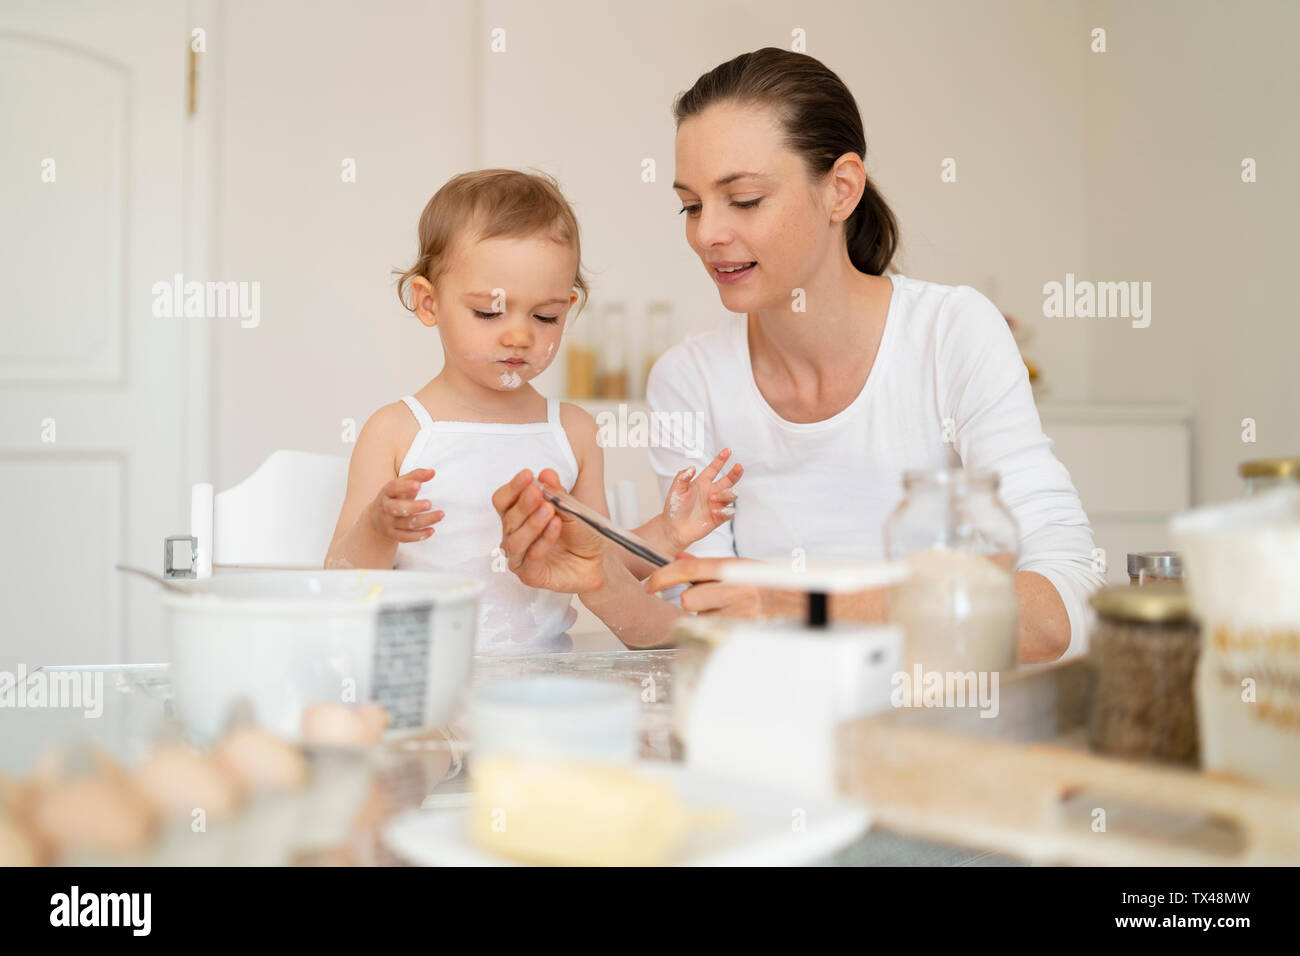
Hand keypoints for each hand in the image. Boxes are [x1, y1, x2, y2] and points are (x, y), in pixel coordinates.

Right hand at [368, 468, 443, 541]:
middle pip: (397, 508)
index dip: (405, 486)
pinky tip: (432, 530)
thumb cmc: (395, 497)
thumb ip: (416, 476)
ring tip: (441, 514)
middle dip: (413, 507)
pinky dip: (419, 535)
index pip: (394, 488)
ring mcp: (388, 523)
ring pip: (406, 523)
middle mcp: (385, 508)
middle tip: (430, 503)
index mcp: (387, 492)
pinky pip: (405, 537)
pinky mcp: (392, 535)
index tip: (419, 485)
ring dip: (425, 520)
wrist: (375, 518)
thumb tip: (432, 471)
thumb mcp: (401, 485)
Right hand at [492, 468, 607, 594]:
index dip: (513, 487)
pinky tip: (555, 527)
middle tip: (538, 493)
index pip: (503, 500)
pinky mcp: (530, 574)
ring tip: (549, 511)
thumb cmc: (581, 534)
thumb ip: (559, 493)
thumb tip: (547, 474)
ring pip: (514, 539)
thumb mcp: (573, 508)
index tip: (528, 475)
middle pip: (508, 518)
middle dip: (523, 504)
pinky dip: (543, 541)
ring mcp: (520, 556)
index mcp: (519, 515)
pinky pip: (530, 558)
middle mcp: (515, 534)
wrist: (598, 560)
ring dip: (532, 523)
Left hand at [643, 553, 803, 617]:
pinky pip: (715, 632)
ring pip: (702, 618)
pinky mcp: (743, 633)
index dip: (663, 577)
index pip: (689, 569)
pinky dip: (718, 628)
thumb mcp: (742, 568)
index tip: (651, 584)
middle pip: (689, 600)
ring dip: (708, 616)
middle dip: (692, 602)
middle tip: (707, 601)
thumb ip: (709, 566)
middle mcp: (736, 590)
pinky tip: (733, 621)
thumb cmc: (772, 586)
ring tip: (728, 611)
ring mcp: (740, 614)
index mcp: (733, 569)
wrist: (803, 605)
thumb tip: (680, 560)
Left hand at [662, 448, 743, 549]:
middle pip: (729, 480)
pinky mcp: (719, 517)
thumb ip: (682, 477)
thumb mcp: (675, 490)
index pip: (714, 469)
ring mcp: (717, 504)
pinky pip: (730, 511)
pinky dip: (726, 511)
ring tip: (713, 499)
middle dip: (735, 473)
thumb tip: (692, 468)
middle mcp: (712, 492)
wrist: (674, 529)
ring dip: (726, 494)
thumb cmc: (674, 508)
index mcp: (702, 483)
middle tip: (738, 467)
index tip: (727, 451)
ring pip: (732, 495)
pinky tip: (715, 512)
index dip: (721, 460)